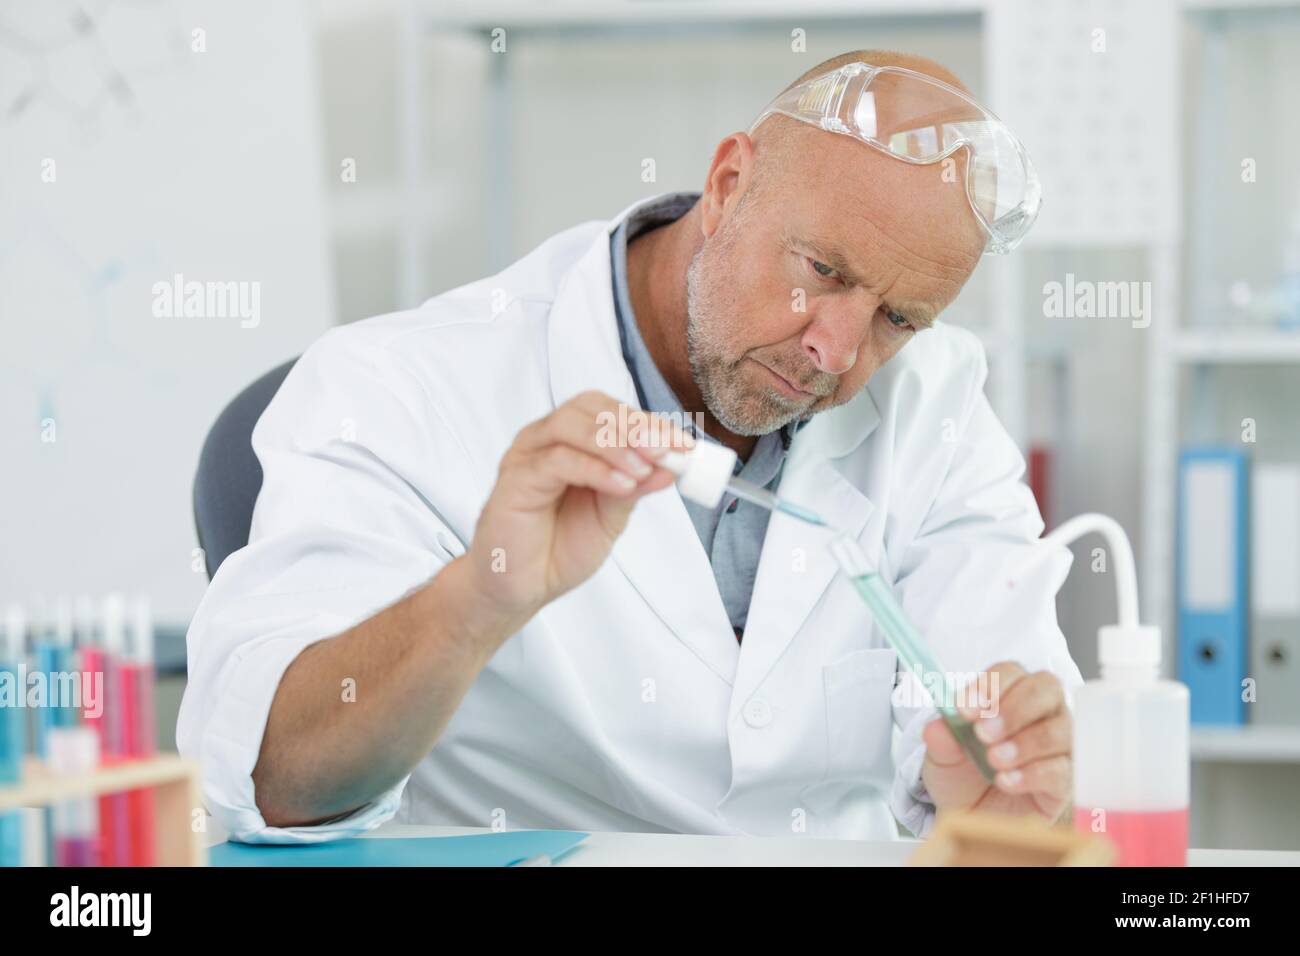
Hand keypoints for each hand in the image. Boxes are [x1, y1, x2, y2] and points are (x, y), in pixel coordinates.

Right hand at [461, 390, 690, 629]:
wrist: (523, 588)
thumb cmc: (560, 547)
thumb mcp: (611, 515)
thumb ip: (636, 487)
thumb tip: (673, 465)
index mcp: (571, 440)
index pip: (611, 411)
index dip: (649, 423)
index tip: (684, 445)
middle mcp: (546, 438)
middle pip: (590, 407)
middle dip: (634, 427)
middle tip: (666, 451)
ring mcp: (526, 455)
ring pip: (571, 425)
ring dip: (615, 444)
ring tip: (644, 471)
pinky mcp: (514, 479)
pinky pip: (556, 460)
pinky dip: (594, 469)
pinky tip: (621, 486)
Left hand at [920, 661, 1071, 823]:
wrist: (972, 816)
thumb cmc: (962, 774)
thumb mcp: (941, 756)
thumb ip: (941, 739)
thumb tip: (937, 727)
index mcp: (1010, 691)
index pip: (1010, 672)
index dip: (990, 687)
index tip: (964, 710)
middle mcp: (1042, 710)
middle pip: (1045, 689)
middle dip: (1013, 709)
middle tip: (982, 734)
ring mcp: (1060, 743)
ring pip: (1058, 730)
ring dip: (1023, 743)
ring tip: (993, 760)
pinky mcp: (1066, 779)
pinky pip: (1062, 770)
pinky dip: (1032, 774)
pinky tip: (1006, 782)